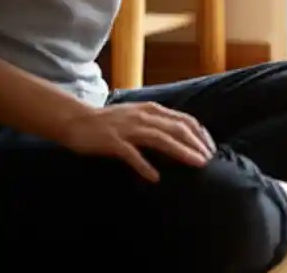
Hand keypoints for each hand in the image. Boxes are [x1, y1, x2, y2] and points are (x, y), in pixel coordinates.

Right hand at [60, 102, 215, 181]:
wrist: (76, 120)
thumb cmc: (110, 121)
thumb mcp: (138, 115)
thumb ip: (158, 123)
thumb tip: (181, 137)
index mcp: (152, 110)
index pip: (185, 120)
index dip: (200, 135)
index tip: (211, 149)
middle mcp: (144, 116)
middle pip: (177, 129)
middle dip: (196, 144)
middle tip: (209, 160)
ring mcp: (128, 128)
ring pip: (161, 139)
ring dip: (181, 152)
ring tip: (196, 164)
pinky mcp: (113, 142)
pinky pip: (132, 154)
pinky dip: (145, 166)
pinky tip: (155, 178)